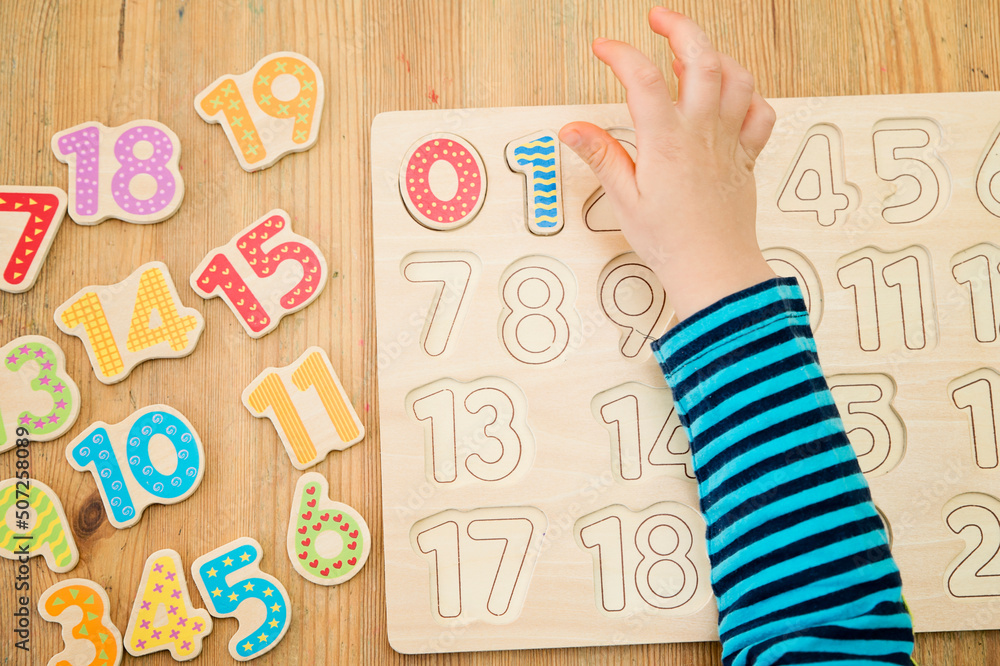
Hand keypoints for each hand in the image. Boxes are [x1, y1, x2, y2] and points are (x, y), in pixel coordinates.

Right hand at [560, 7, 776, 320]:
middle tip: (659, 18)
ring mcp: (729, 141)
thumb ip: (602, 156)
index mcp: (667, 142)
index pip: (644, 79)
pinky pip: (760, 113)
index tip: (605, 48)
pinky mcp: (745, 157)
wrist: (715, 268)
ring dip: (716, 55)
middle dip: (680, 28)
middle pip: (702, 59)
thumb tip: (574, 130)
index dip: (621, 54)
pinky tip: (730, 97)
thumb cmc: (672, 242)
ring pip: (737, 78)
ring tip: (692, 53)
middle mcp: (702, 133)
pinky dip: (748, 96)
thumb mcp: (624, 200)